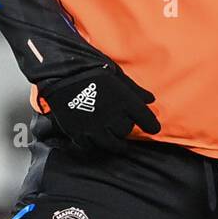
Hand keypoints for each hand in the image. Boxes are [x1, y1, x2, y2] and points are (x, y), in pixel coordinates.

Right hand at [33, 63, 159, 153]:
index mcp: (125, 102)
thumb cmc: (94, 72)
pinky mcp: (79, 133)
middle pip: (126, 131)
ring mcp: (95, 128)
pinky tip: (94, 138)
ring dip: (115, 142)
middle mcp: (113, 117)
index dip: (151, 125)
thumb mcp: (118, 77)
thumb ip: (135, 90)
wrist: (64, 75)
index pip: (146, 119)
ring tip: (115, 140)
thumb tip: (151, 99)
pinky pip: (91, 146)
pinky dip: (94, 143)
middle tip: (123, 124)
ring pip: (112, 144)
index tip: (153, 128)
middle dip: (126, 128)